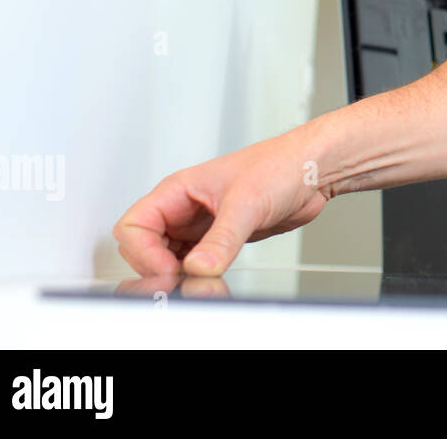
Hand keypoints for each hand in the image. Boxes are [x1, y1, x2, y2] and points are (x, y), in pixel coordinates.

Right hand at [113, 126, 328, 276]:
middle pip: (143, 247)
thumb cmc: (280, 165)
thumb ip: (222, 238)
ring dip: (177, 274)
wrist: (312, 171)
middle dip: (156, 267)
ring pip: (166, 259)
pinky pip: (194, 264)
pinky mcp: (218, 240)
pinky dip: (196, 276)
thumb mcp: (247, 202)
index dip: (143, 252)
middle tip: (182, 280)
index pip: (134, 225)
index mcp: (178, 190)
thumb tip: (199, 267)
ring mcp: (200, 226)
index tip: (170, 268)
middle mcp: (183, 208)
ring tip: (198, 281)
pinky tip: (210, 279)